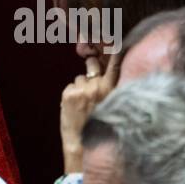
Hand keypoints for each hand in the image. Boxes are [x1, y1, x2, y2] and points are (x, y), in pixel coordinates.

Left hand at [59, 54, 118, 172]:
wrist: (83, 145)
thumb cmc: (100, 127)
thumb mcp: (113, 106)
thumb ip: (109, 90)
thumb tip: (102, 74)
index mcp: (112, 90)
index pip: (114, 64)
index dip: (114, 49)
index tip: (113, 38)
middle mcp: (98, 87)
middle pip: (92, 65)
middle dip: (90, 68)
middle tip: (90, 81)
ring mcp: (82, 89)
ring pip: (79, 78)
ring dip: (80, 86)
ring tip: (83, 105)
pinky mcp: (69, 93)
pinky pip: (70, 86)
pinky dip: (71, 94)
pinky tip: (75, 108)